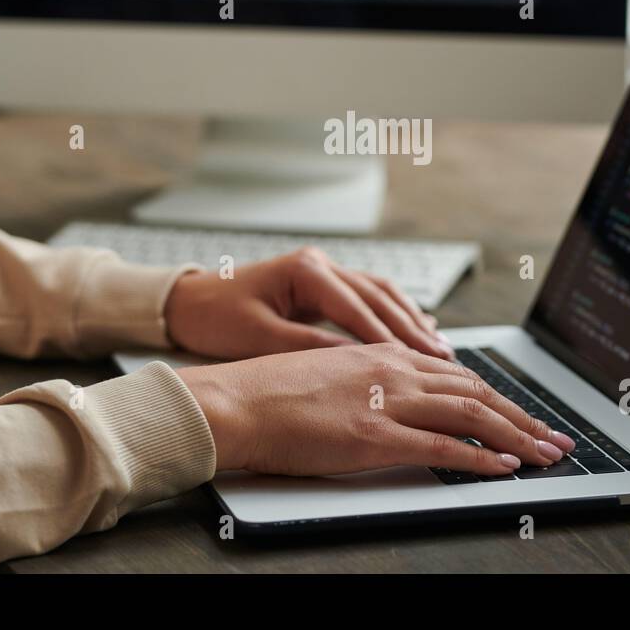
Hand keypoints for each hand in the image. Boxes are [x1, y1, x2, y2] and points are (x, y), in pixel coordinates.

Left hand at [163, 247, 453, 359]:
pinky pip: (369, 299)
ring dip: (410, 320)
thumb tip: (354, 364)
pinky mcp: (322, 286)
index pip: (356, 307)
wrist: (187, 302)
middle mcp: (321, 264)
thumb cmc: (215, 317)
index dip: (387, 337)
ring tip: (439, 347)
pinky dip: (394, 316)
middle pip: (378, 297)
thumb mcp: (260, 337)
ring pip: (381, 294)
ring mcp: (324, 271)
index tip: (413, 364)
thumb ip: (308, 348)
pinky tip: (415, 331)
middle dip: (411, 328)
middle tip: (442, 357)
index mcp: (305, 270)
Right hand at [176, 342, 576, 474]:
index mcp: (381, 355)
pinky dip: (479, 458)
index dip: (496, 395)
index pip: (456, 374)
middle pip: (475, 391)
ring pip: (470, 415)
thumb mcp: (330, 374)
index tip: (522, 412)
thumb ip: (368, 382)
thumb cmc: (269, 392)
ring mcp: (385, 403)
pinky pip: (441, 448)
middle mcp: (391, 371)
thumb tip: (395, 399)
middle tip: (554, 437)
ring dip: (516, 436)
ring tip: (545, 454)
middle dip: (522, 416)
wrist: (234, 400)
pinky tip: (503, 468)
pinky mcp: (373, 437)